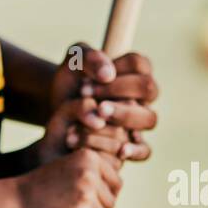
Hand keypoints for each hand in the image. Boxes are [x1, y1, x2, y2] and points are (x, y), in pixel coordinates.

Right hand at [16, 148, 121, 207]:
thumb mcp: (68, 168)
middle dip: (98, 207)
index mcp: (88, 155)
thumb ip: (94, 173)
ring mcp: (87, 189)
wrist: (17, 200)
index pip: (115, 181)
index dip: (102, 194)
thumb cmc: (44, 187)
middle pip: (113, 197)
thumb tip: (120, 187)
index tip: (83, 199)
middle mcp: (90, 169)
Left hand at [48, 45, 160, 162]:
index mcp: (133, 70)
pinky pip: (145, 150)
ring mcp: (139, 119)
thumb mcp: (73, 62)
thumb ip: (89, 58)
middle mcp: (142, 95)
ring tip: (97, 118)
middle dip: (119, 91)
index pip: (138, 64)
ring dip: (124, 116)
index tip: (86, 80)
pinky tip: (120, 150)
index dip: (114, 70)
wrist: (57, 107)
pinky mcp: (131, 143)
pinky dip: (135, 150)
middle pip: (148, 89)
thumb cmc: (70, 80)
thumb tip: (108, 75)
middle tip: (89, 96)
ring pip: (149, 118)